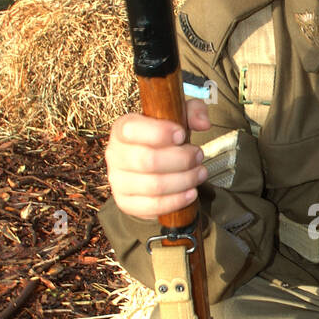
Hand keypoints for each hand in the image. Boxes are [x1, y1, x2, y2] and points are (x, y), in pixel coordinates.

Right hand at [104, 98, 211, 218]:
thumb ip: (193, 111)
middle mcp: (114, 154)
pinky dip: (176, 201)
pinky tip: (191, 193)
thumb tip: (203, 123)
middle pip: (148, 161)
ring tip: (199, 173)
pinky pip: (152, 206)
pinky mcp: (125, 202)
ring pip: (154, 185)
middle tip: (199, 156)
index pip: (132, 130)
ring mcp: (117, 181)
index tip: (182, 135)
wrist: (151, 166)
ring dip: (184, 180)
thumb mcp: (178, 117)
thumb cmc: (165, 139)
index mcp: (122, 128)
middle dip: (182, 159)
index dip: (160, 133)